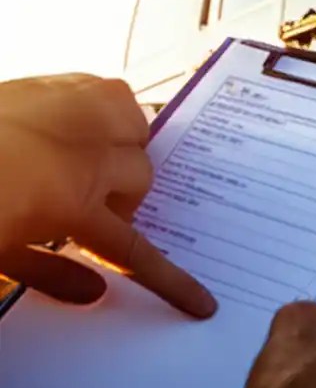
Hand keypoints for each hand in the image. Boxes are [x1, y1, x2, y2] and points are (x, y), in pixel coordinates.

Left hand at [0, 73, 214, 316]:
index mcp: (72, 201)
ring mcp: (66, 108)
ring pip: (132, 117)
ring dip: (123, 140)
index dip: (171, 282)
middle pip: (140, 174)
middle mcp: (82, 149)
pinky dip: (99, 103)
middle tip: (96, 212)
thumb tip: (92, 293)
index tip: (201, 304)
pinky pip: (98, 88)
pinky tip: (80, 117)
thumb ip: (48, 271)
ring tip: (95, 158)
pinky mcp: (43, 83)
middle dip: (125, 195)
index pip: (136, 253)